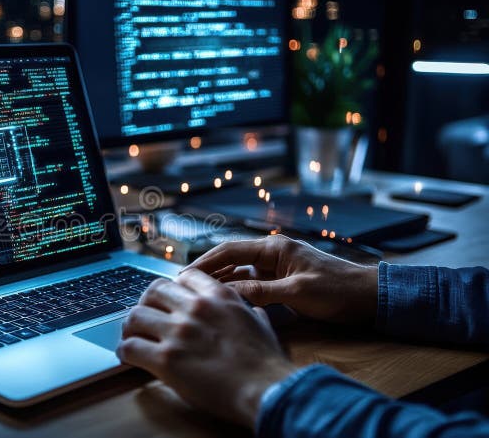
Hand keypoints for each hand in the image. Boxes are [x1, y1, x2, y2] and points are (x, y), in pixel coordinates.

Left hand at [117, 269, 295, 428]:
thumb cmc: (266, 362)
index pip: (184, 276)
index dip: (173, 288)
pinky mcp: (166, 359)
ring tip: (132, 337)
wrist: (266, 389)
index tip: (169, 300)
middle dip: (146, 303)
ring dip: (131, 327)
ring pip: (135, 315)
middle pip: (153, 290)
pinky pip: (131, 347)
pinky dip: (125, 351)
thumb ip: (249, 313)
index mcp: (218, 296)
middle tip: (145, 318)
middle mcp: (196, 308)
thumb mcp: (261, 324)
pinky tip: (129, 357)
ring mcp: (179, 332)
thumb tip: (251, 313)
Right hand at [185, 234, 378, 323]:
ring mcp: (275, 268)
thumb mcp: (297, 292)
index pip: (229, 251)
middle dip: (206, 271)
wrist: (368, 297)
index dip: (204, 262)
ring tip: (194, 294)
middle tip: (181, 286)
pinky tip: (222, 302)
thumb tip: (227, 293)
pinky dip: (235, 291)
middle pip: (230, 260)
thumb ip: (261, 291)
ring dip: (218, 282)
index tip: (183, 275)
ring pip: (238, 273)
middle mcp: (271, 254)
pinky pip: (250, 284)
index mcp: (274, 247)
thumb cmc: (337, 290)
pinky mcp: (280, 282)